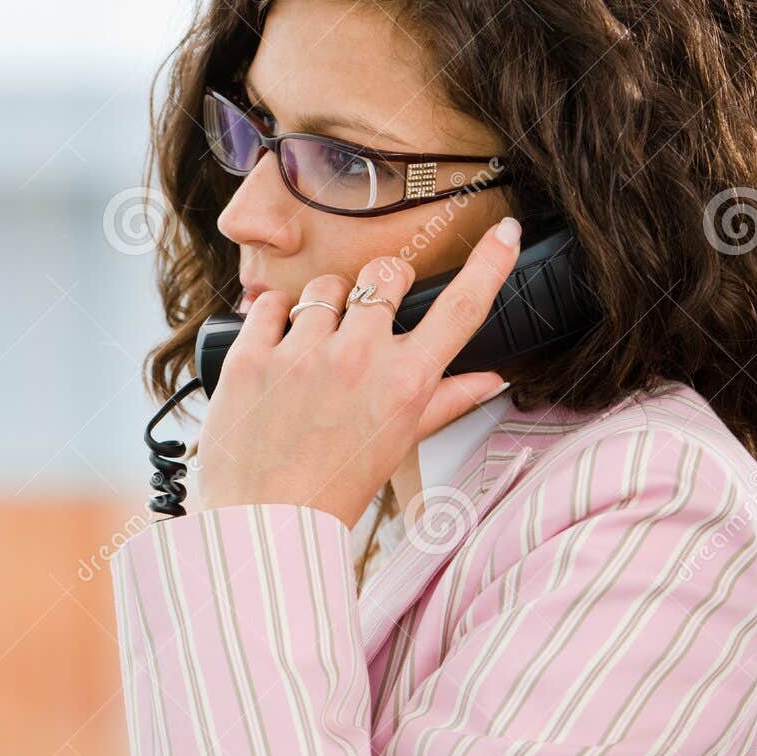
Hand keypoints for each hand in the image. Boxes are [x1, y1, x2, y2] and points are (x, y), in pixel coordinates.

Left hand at [197, 216, 521, 524]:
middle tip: (367, 310)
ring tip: (314, 346)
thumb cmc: (335, 488)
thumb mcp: (397, 444)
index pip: (461, 309)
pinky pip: (270, 304)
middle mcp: (359, 360)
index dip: (489, 264)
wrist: (266, 523)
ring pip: (325, 286)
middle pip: (385, 273)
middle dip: (380, 282)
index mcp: (405, 384)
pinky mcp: (252, 357)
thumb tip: (493, 377)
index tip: (504, 232)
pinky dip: (274, 317)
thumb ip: (444, 402)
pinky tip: (276, 347)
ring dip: (324, 305)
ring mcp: (302, 355)